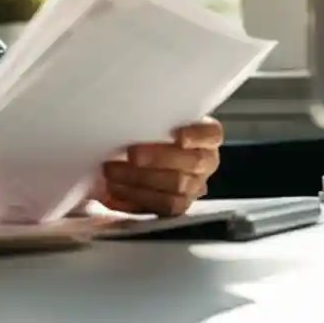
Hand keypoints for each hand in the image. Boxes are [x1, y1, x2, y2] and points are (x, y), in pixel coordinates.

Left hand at [95, 118, 222, 216]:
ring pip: (175, 191)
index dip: (197, 136)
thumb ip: (153, 119)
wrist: (146, 154)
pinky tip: (113, 193)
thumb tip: (128, 113)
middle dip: (158, 159)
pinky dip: (132, 201)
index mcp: (207, 137)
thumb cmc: (151, 132)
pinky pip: (157, 209)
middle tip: (131, 155)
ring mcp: (193, 188)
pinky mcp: (175, 207)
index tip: (179, 136)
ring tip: (113, 174)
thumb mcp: (156, 120)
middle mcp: (205, 164)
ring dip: (139, 183)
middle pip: (191, 164)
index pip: (211, 134)